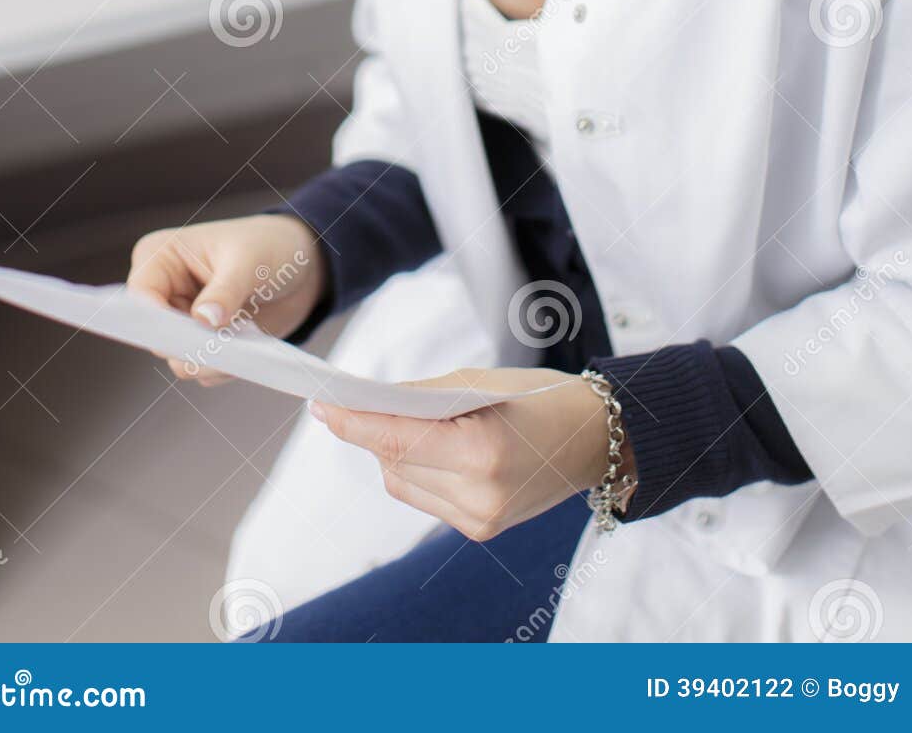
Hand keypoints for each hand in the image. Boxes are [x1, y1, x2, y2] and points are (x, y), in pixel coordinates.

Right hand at [126, 214, 327, 385]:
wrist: (301, 267)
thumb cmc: (269, 246)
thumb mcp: (249, 261)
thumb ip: (225, 291)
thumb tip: (204, 321)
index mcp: (161, 257)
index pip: (140, 297)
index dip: (156, 320)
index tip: (185, 335)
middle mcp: (164, 292)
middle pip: (156, 336)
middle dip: (190, 345)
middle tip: (226, 341)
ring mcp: (183, 322)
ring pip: (179, 360)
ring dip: (213, 359)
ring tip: (246, 337)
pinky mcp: (203, 345)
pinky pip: (204, 371)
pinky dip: (227, 366)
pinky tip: (250, 346)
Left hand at [307, 366, 630, 539]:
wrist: (592, 441)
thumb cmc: (537, 398)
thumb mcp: (479, 381)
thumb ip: (420, 396)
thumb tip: (366, 400)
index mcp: (483, 450)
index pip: (396, 440)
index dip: (352, 423)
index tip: (319, 405)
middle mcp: (479, 494)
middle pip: (392, 462)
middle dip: (372, 430)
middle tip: (357, 399)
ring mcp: (479, 519)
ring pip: (400, 482)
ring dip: (393, 451)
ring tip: (415, 422)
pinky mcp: (478, 531)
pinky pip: (422, 497)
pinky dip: (416, 469)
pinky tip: (436, 448)